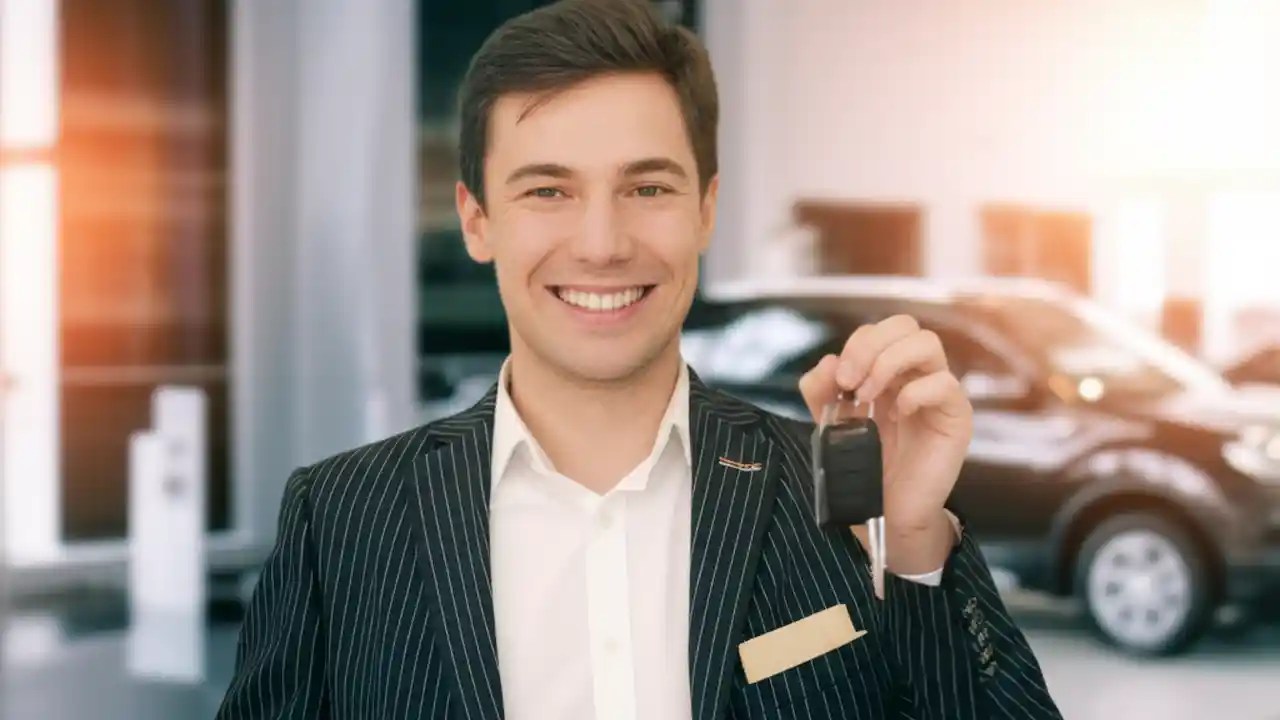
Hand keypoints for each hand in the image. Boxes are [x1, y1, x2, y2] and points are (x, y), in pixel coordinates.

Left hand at [799, 315, 972, 573]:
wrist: (887, 511)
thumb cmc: (865, 465)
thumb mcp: (832, 425)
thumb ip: (822, 393)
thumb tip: (827, 362)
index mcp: (889, 371)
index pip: (879, 330)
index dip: (855, 345)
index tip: (838, 380)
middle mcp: (916, 374)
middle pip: (905, 324)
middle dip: (869, 346)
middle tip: (850, 382)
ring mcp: (939, 393)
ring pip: (927, 343)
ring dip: (888, 363)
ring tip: (868, 397)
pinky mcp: (956, 416)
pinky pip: (945, 384)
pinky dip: (916, 392)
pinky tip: (898, 414)